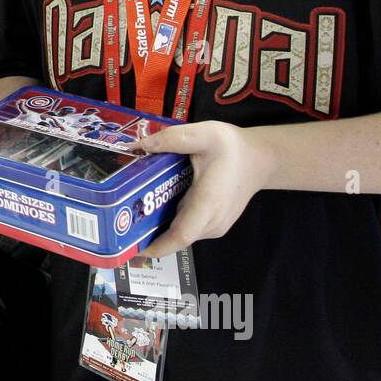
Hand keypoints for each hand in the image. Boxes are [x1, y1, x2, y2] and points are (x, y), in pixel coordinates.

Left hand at [131, 121, 275, 258]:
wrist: (261, 159)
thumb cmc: (234, 148)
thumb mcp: (204, 134)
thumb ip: (172, 139)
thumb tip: (139, 146)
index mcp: (208, 203)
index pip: (180, 236)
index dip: (156, 246)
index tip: (131, 246)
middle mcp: (212, 222)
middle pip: (175, 237)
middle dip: (147, 233)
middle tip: (120, 219)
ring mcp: (214, 227)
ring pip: (180, 233)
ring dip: (158, 226)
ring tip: (132, 210)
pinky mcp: (213, 225)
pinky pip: (187, 228)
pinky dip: (170, 220)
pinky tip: (154, 204)